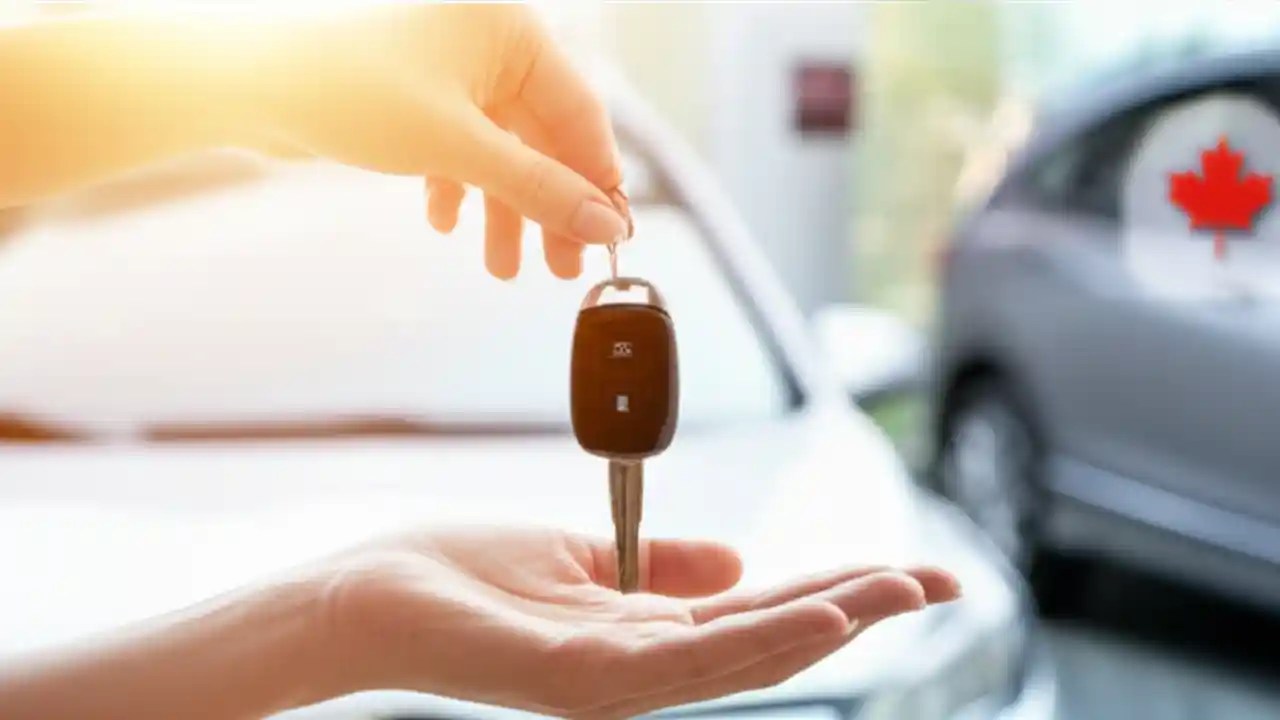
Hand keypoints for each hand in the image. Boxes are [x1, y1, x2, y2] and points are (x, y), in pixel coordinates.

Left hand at [252, 4, 626, 279]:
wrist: (246, 80)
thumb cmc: (347, 87)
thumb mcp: (457, 145)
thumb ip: (538, 187)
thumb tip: (605, 223)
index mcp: (511, 30)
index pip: (580, 112)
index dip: (598, 180)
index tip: (611, 236)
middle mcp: (487, 43)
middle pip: (542, 137)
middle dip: (547, 206)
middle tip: (561, 267)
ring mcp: (452, 69)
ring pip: (500, 150)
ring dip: (502, 208)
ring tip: (502, 266)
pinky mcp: (419, 95)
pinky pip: (460, 147)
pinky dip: (458, 186)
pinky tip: (445, 219)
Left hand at [315, 527, 960, 718]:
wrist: (374, 595)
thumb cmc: (467, 576)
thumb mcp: (582, 555)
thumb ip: (659, 565)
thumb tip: (738, 563)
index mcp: (646, 633)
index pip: (760, 615)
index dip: (836, 594)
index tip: (907, 572)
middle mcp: (644, 667)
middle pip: (770, 638)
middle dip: (856, 612)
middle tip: (940, 582)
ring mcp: (617, 680)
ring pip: (744, 656)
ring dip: (826, 623)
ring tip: (896, 592)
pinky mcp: (583, 677)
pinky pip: (685, 661)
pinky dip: (759, 640)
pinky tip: (814, 617)